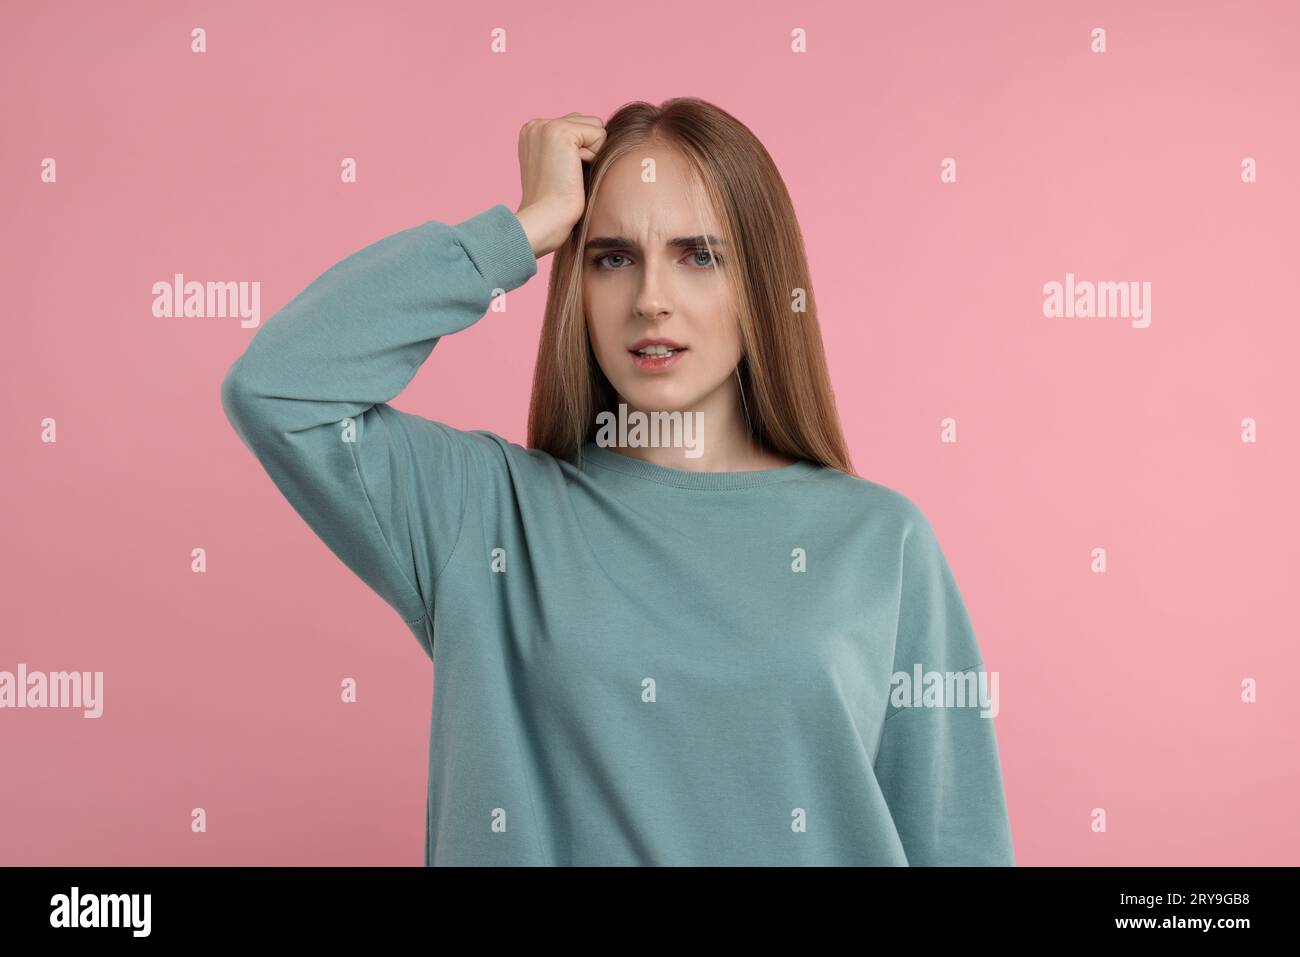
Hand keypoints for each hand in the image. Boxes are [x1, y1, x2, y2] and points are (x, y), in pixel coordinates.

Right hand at [514, 113, 606, 258]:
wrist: (546, 218)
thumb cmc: (555, 204)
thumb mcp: (559, 167)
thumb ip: (572, 146)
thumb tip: (600, 135)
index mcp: (533, 132)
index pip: (577, 125)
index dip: (582, 152)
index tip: (562, 175)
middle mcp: (536, 124)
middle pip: (587, 122)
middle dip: (588, 149)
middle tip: (567, 176)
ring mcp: (546, 125)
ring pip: (595, 125)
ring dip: (592, 152)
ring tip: (570, 173)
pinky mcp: (561, 131)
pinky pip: (599, 134)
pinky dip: (594, 156)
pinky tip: (574, 172)